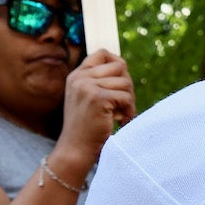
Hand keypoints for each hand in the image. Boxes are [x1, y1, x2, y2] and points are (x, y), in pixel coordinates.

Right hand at [53, 49, 135, 177]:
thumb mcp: (87, 99)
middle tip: (123, 104)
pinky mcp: (97, 98)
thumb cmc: (87, 128)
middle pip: (119, 66)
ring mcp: (87, 86)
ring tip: (122, 116)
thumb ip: (100, 82)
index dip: (118, 65)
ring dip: (129, 100)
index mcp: (76, 75)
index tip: (121, 84)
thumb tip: (124, 68)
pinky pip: (126, 97)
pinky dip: (129, 110)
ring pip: (125, 82)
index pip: (102, 53)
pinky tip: (122, 122)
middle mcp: (80, 78)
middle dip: (127, 86)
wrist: (75, 150)